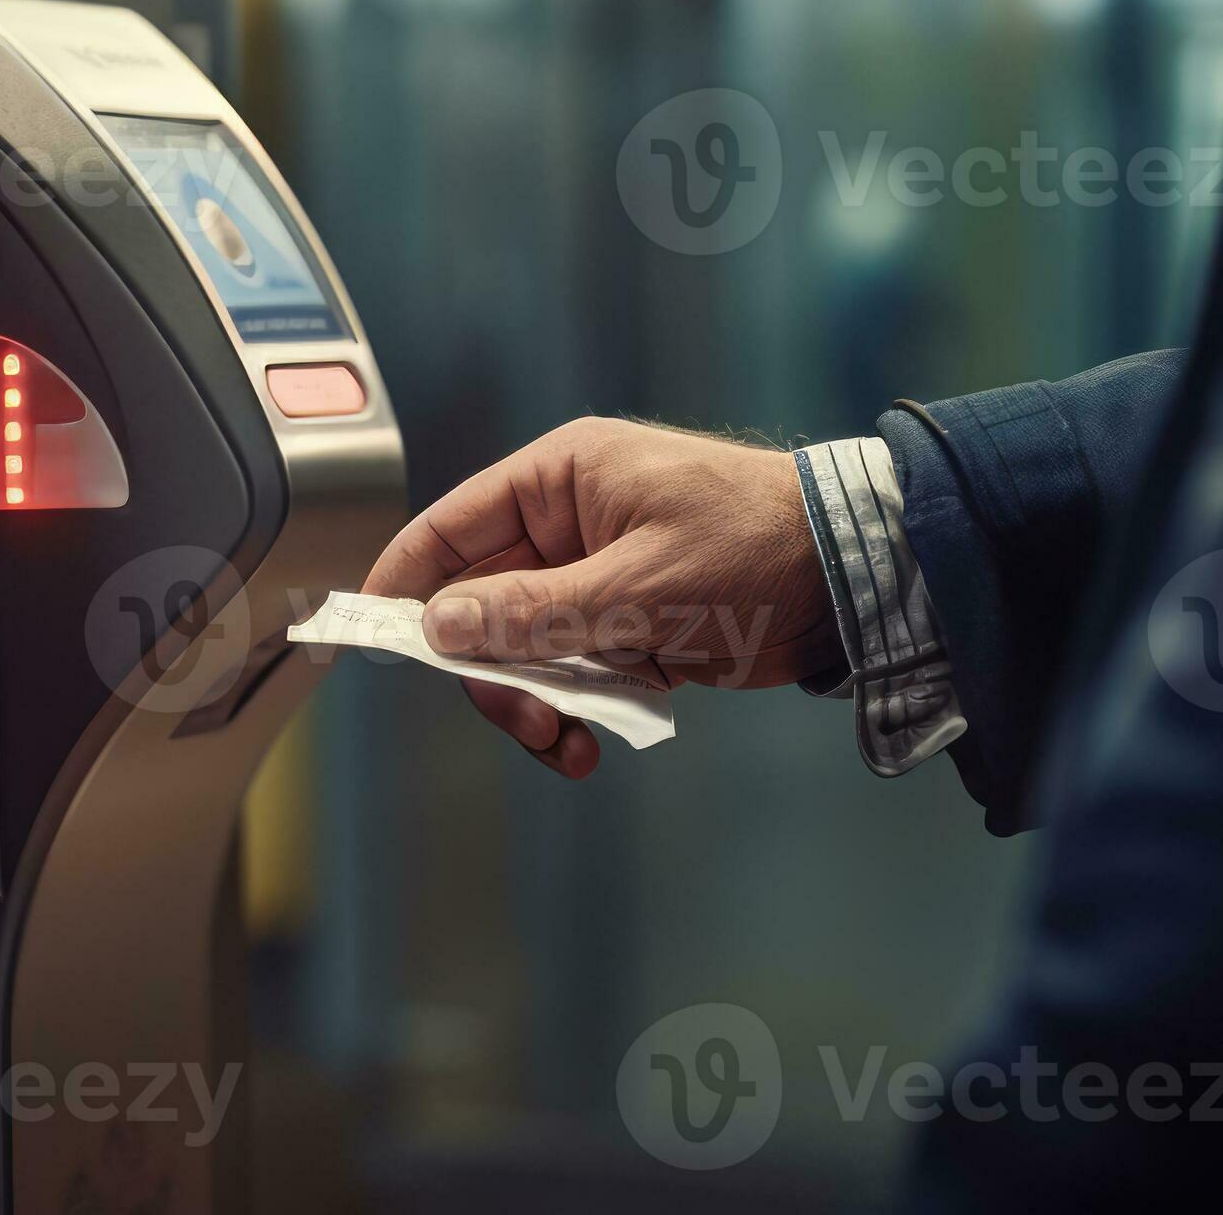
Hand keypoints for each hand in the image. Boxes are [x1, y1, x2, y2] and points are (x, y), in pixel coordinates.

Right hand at [358, 418, 838, 778]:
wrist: (856, 578)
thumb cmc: (755, 549)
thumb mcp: (639, 586)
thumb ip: (534, 610)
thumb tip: (441, 627)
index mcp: (563, 479)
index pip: (451, 527)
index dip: (404, 583)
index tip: (366, 638)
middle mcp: (570, 523)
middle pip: (479, 603)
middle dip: (491, 671)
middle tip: (527, 717)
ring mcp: (598, 576)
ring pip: (523, 648)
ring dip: (537, 701)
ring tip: (570, 740)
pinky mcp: (629, 623)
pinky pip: (572, 671)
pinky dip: (577, 710)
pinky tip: (596, 742)